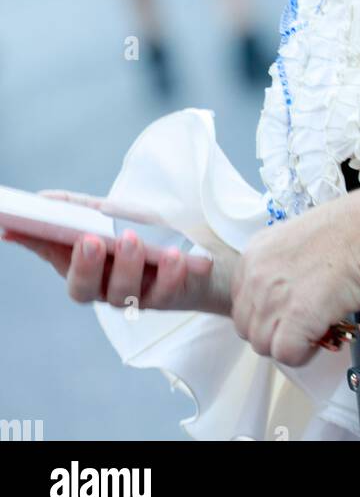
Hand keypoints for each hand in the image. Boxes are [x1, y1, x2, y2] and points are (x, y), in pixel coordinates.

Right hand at [1, 189, 235, 316]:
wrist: (204, 248)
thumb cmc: (149, 231)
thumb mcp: (113, 214)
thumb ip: (76, 209)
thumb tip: (38, 200)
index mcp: (86, 264)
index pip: (54, 257)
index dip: (35, 243)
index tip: (16, 225)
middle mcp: (105, 286)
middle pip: (82, 289)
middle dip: (83, 265)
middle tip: (89, 239)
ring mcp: (137, 295)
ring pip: (122, 293)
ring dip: (125, 264)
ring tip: (131, 238)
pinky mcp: (170, 297)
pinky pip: (166, 292)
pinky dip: (170, 273)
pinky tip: (174, 255)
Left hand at [230, 188, 359, 367]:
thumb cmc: (350, 232)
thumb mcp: (298, 239)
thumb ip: (279, 267)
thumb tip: (283, 294)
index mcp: (254, 253)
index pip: (242, 301)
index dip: (265, 313)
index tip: (286, 313)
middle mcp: (256, 274)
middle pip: (247, 327)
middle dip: (274, 331)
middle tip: (303, 324)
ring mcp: (271, 296)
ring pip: (264, 344)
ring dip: (289, 343)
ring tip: (316, 328)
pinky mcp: (295, 317)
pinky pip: (286, 354)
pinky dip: (304, 353)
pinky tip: (322, 334)